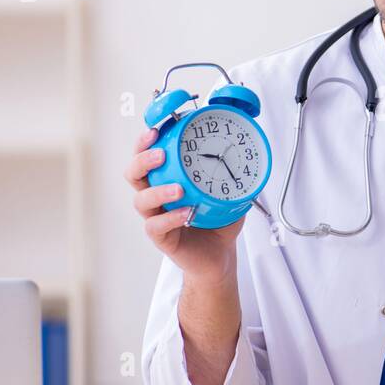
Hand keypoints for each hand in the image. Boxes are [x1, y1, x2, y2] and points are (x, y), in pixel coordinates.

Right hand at [124, 126, 247, 283]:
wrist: (219, 254)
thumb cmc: (218, 220)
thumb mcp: (228, 190)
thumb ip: (233, 172)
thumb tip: (250, 150)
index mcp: (166, 179)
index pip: (146, 156)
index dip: (144, 142)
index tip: (155, 130)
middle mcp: (155, 196)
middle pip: (134, 174)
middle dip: (143, 160)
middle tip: (161, 154)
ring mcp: (156, 217)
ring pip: (141, 200)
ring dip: (158, 191)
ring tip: (179, 189)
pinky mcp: (161, 237)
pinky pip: (155, 226)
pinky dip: (170, 218)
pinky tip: (185, 213)